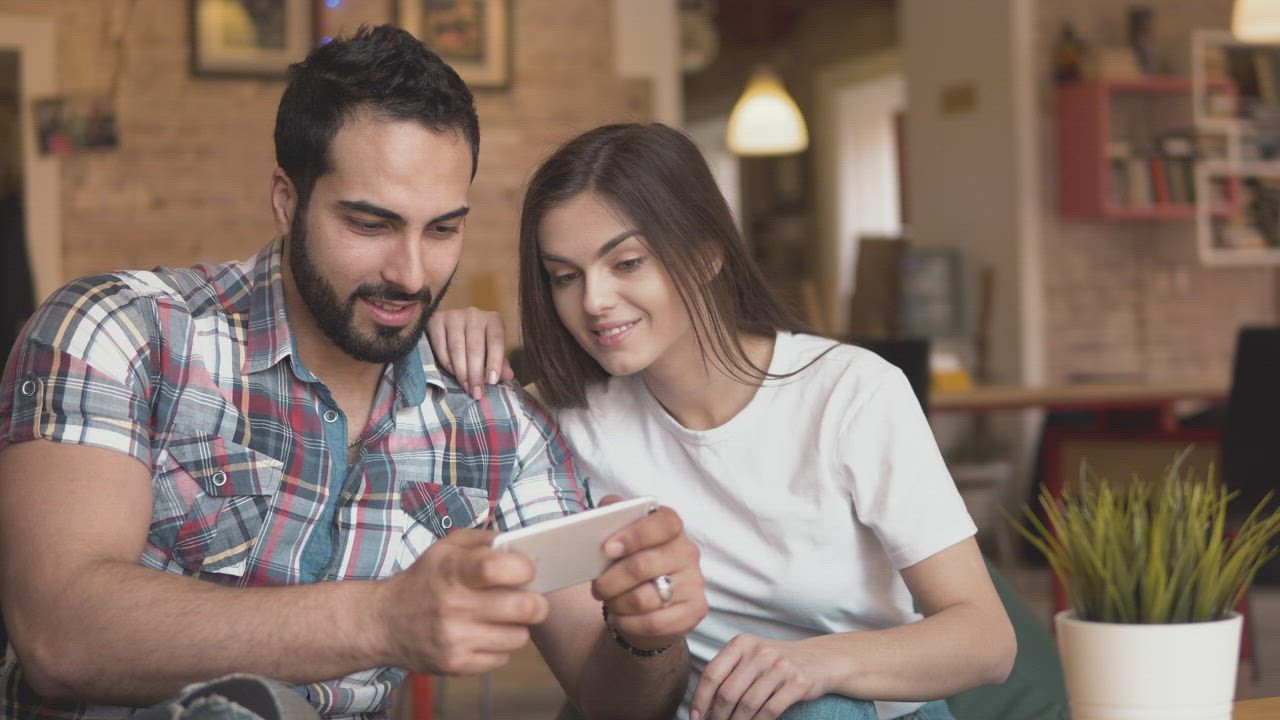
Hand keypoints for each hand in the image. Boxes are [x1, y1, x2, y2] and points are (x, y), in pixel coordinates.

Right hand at [380, 528, 548, 675]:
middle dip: (537, 603)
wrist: (384, 622)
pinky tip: (485, 635)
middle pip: (523, 608)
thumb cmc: (425, 579)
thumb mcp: (446, 548)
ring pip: (519, 636)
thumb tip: (522, 547)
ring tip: (503, 618)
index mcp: (451, 571)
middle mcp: (453, 606)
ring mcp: (454, 639)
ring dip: (517, 627)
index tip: (528, 571)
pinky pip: (503, 658)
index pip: (495, 568)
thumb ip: (484, 540)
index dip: (523, 568)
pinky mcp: (456, 665)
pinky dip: (500, 647)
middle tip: (532, 600)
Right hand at [426, 307, 514, 398]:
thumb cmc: (477, 342)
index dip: (494, 361)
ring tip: (465, 387)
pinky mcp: (436, 320)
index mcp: (493, 320)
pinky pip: (440, 344)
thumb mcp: (491, 351)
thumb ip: (500, 363)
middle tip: (476, 392)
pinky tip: (451, 373)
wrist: (450, 328)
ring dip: (461, 371)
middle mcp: (474, 314)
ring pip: (457, 347)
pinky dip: (445, 361)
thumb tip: (508, 375)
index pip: (496, 340)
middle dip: (475, 373)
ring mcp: (454, 315)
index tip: (491, 381)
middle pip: (475, 347)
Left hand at [592, 495, 706, 651]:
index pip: (663, 523)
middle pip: (644, 565)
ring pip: (645, 598)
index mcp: (670, 527)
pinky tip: (621, 618)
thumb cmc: (630, 564)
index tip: (608, 549)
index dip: (634, 535)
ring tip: (609, 602)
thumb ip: (611, 518)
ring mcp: (694, 582)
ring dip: (617, 603)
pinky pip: (654, 622)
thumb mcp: (620, 537)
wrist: (649, 605)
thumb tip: (601, 512)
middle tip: (597, 587)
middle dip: (611, 580)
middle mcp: (687, 552)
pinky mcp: (694, 610)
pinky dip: (628, 623)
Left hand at [690, 634, 828, 719]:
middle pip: (728, 692)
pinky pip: (770, 710)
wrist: (819, 659)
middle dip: (718, 716)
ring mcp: (780, 666)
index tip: (695, 716)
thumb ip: (728, 673)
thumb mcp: (750, 657)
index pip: (712, 673)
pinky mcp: (797, 683)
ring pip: (748, 704)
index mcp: (742, 643)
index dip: (700, 698)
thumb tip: (703, 705)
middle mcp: (759, 652)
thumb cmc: (775, 662)